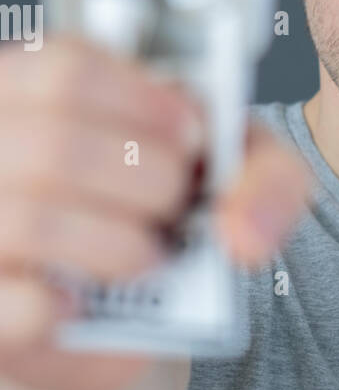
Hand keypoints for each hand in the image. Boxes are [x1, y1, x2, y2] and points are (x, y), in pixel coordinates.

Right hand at [0, 35, 312, 389]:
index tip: (192, 137)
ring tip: (149, 261)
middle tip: (174, 208)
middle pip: (56, 144)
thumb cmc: (158, 225)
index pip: (66, 70)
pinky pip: (14, 305)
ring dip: (119, 247)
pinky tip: (78, 303)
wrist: (120, 319)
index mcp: (34, 97)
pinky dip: (59, 307)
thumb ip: (264, 179)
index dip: (145, 104)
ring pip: (33, 219)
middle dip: (149, 182)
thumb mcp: (225, 181)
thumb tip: (246, 230)